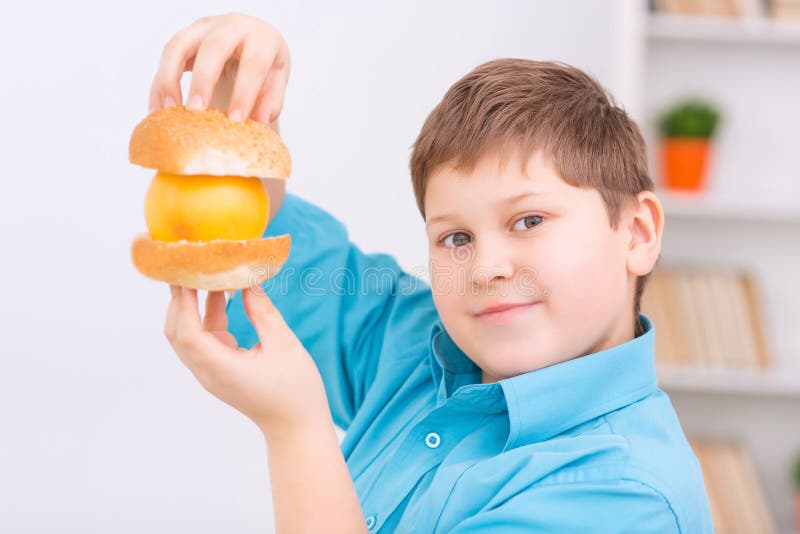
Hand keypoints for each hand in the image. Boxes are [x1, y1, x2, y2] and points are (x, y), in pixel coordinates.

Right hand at [148, 12, 290, 124]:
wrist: (251, 45)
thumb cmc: (267, 65)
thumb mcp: (277, 81)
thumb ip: (272, 101)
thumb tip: (260, 120)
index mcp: (262, 37)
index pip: (254, 63)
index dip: (244, 92)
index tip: (235, 121)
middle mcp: (232, 25)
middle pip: (214, 47)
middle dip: (203, 80)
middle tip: (196, 111)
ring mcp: (205, 27)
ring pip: (179, 45)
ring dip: (170, 79)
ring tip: (168, 111)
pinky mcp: (185, 36)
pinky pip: (166, 57)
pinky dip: (160, 84)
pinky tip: (159, 110)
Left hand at [165, 285, 330, 438]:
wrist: (297, 428)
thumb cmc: (296, 392)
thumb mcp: (285, 346)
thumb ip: (263, 312)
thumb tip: (247, 281)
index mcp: (221, 370)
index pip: (188, 333)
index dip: (183, 302)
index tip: (187, 273)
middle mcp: (208, 372)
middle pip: (178, 333)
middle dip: (179, 299)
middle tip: (187, 265)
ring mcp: (211, 372)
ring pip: (188, 334)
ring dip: (193, 305)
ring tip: (203, 273)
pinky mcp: (220, 369)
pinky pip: (205, 338)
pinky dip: (208, 315)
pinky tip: (221, 293)